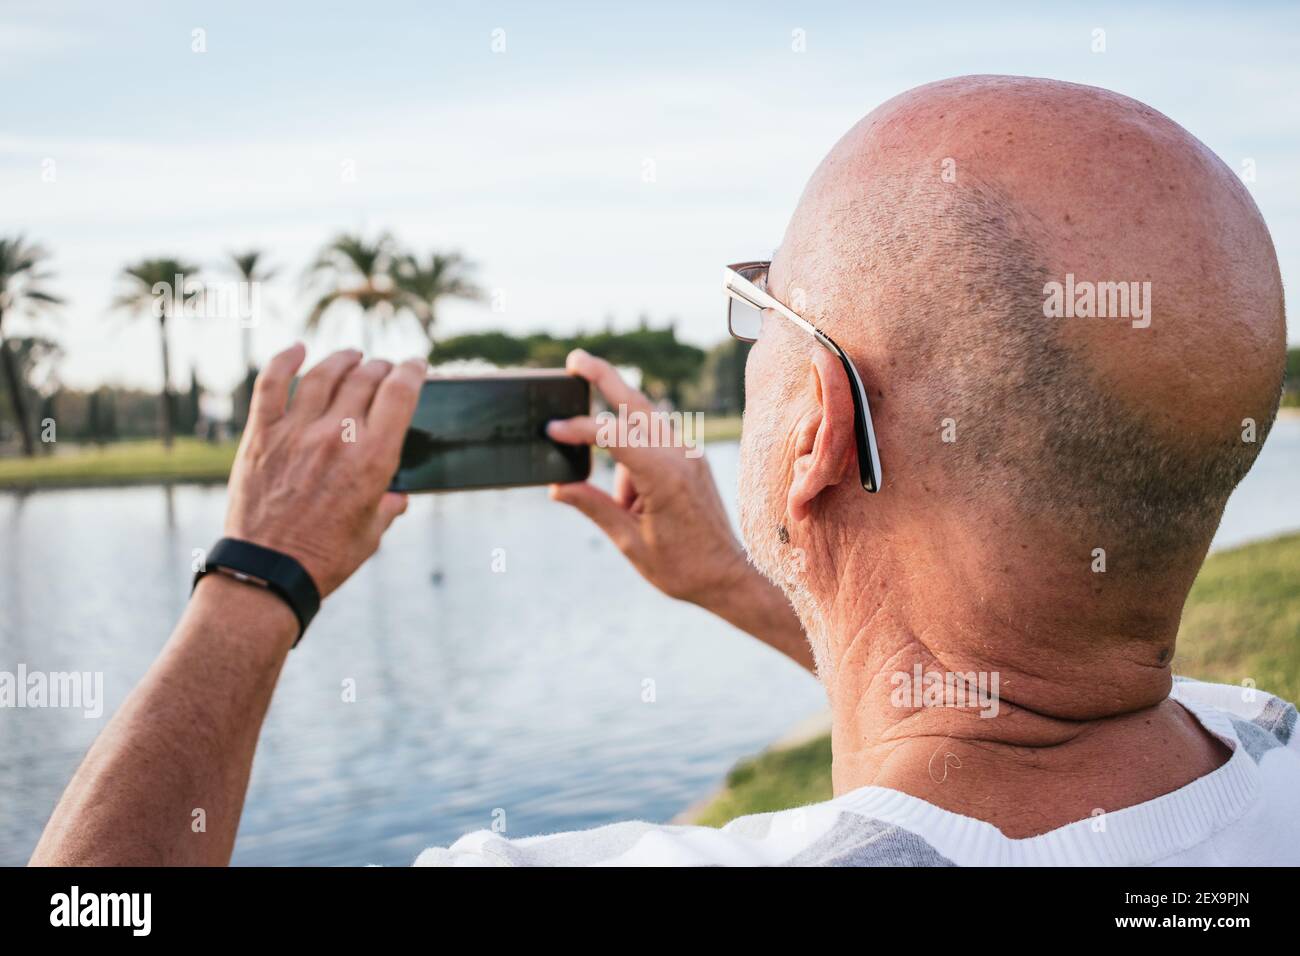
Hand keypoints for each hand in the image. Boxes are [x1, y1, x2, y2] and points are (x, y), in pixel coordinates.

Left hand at [222, 344, 425, 597]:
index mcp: (373, 459)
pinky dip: (284, 360)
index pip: (401, 393)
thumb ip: (388, 506)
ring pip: (323, 374)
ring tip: (351, 356)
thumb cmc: (325, 558)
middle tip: (384, 369)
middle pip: (365, 378)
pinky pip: (271, 384)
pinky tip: (297, 349)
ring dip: (342, 359)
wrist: (269, 572)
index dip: (413, 371)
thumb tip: (398, 496)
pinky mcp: (261, 436)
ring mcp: (296, 432)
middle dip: (381, 367)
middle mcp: (338, 437)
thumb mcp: (372, 533)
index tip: (416, 366)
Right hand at [546, 349, 751, 606]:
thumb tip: (557, 485)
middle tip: (575, 359)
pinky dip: (636, 461)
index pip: (614, 437)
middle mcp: (681, 457)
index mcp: (664, 477)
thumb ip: (593, 507)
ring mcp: (690, 456)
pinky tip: (639, 503)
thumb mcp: (630, 543)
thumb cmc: (682, 567)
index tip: (551, 430)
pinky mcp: (692, 461)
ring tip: (631, 508)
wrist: (729, 577)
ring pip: (644, 428)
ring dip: (621, 448)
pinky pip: (656, 446)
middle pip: (636, 404)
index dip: (579, 430)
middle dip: (604, 378)